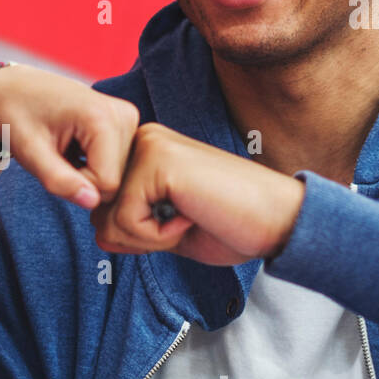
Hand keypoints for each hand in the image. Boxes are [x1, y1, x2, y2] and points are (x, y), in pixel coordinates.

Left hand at [0, 65, 139, 208]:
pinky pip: (119, 162)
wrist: (14, 87)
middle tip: (57, 154)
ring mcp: (128, 117)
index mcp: (102, 118)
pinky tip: (76, 145)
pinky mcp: (127, 121)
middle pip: (116, 179)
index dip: (77, 185)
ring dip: (89, 170)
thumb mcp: (29, 151)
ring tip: (66, 147)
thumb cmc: (16, 115)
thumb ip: (59, 180)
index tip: (53, 163)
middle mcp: (124, 115)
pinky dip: (95, 162)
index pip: (107, 183)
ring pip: (119, 173)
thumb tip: (93, 202)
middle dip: (84, 178)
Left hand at [90, 124, 305, 265]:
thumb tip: (99, 234)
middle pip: (99, 214)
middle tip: (184, 222)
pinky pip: (126, 220)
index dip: (134, 235)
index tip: (178, 223)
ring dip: (149, 238)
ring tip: (189, 217)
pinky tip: (191, 216)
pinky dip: (158, 236)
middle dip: (138, 238)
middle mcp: (142, 141)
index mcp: (144, 152)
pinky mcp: (157, 162)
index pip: (103, 207)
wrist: (279, 221)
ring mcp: (149, 147)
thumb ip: (131, 228)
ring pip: (108, 219)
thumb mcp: (167, 231)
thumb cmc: (232, 225)